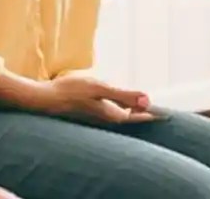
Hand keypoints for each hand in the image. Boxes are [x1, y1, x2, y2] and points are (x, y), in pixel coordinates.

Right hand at [41, 71, 157, 123]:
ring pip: (118, 116)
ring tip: (141, 107)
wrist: (44, 99)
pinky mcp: (87, 113)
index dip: (151, 113)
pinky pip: (108, 113)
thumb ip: (124, 95)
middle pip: (129, 118)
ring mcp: (95, 117)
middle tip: (156, 111)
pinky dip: (117, 108)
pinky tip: (117, 104)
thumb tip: (148, 100)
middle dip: (142, 114)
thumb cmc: (71, 91)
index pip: (137, 116)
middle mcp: (105, 119)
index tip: (165, 114)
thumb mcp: (100, 89)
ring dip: (130, 111)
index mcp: (112, 115)